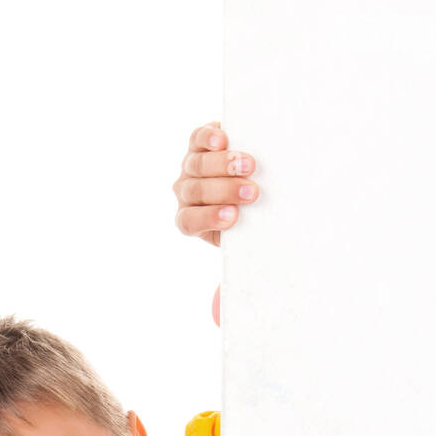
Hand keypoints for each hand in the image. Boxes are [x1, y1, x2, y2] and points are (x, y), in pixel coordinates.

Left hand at [172, 121, 259, 323]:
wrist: (237, 190)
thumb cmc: (242, 224)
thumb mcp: (241, 242)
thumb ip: (241, 256)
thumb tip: (242, 297)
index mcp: (188, 220)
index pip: (190, 221)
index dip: (209, 219)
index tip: (233, 218)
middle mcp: (184, 193)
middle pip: (195, 190)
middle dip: (223, 191)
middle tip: (252, 192)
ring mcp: (188, 167)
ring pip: (197, 164)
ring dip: (223, 165)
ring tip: (248, 165)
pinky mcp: (197, 143)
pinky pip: (198, 138)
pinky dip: (209, 138)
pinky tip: (224, 138)